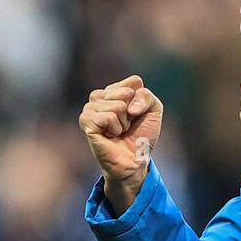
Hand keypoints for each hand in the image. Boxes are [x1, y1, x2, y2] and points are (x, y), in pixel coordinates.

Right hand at [80, 75, 162, 214]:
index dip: (142, 100)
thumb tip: (125, 106)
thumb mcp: (154, 110)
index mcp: (115, 90)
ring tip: (118, 131)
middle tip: (127, 125)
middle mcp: (100, 96)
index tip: (137, 115)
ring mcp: (91, 108)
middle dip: (132, 112)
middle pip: (125, 92)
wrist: (135, 159)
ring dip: (123, 122)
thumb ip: (146, 96)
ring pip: (117, 105)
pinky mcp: (86, 121)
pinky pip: (107, 116)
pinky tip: (110, 135)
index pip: (134, 81)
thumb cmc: (142, 135)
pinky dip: (115, 128)